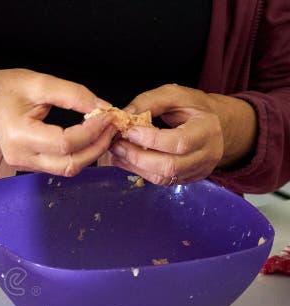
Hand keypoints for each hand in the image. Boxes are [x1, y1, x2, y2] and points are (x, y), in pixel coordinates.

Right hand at [0, 69, 116, 176]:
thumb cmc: (5, 88)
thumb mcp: (40, 82)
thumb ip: (73, 94)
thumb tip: (102, 107)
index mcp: (20, 136)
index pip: (65, 144)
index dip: (91, 131)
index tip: (106, 114)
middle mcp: (21, 156)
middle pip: (69, 164)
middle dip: (97, 147)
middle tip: (112, 126)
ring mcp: (24, 164)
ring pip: (67, 169)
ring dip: (90, 152)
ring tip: (103, 131)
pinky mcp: (29, 165)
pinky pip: (60, 165)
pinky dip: (79, 153)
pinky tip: (88, 136)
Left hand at [107, 84, 254, 185]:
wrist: (216, 124)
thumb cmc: (193, 107)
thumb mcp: (175, 95)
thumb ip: (151, 101)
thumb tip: (124, 114)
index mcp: (207, 130)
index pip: (179, 142)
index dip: (152, 139)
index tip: (129, 131)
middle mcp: (207, 154)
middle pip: (170, 166)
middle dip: (138, 157)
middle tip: (117, 146)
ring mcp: (198, 170)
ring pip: (164, 177)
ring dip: (136, 166)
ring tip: (118, 153)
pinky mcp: (188, 179)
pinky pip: (162, 181)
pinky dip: (140, 171)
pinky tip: (126, 160)